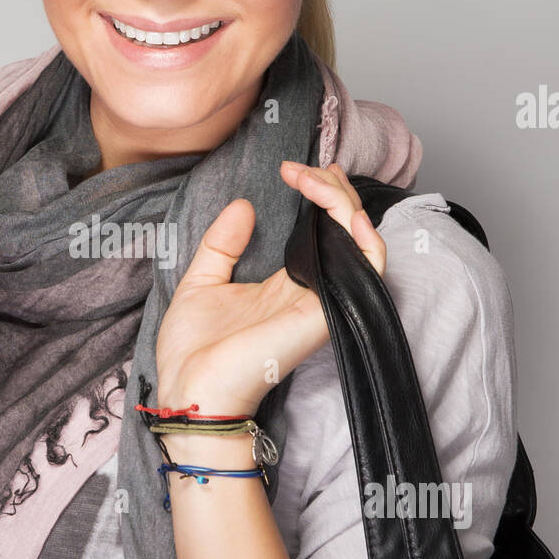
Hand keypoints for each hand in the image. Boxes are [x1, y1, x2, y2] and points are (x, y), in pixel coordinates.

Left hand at [154, 161, 384, 415]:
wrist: (191, 389)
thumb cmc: (193, 351)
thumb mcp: (201, 281)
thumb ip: (223, 244)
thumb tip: (243, 205)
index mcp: (285, 284)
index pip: (320, 230)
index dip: (319, 194)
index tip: (293, 169)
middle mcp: (310, 289)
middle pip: (344, 228)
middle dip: (332, 189)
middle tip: (304, 168)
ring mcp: (322, 300)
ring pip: (361, 241)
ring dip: (344, 202)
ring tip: (316, 179)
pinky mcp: (326, 312)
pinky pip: (367, 269)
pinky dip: (364, 237)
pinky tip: (342, 212)